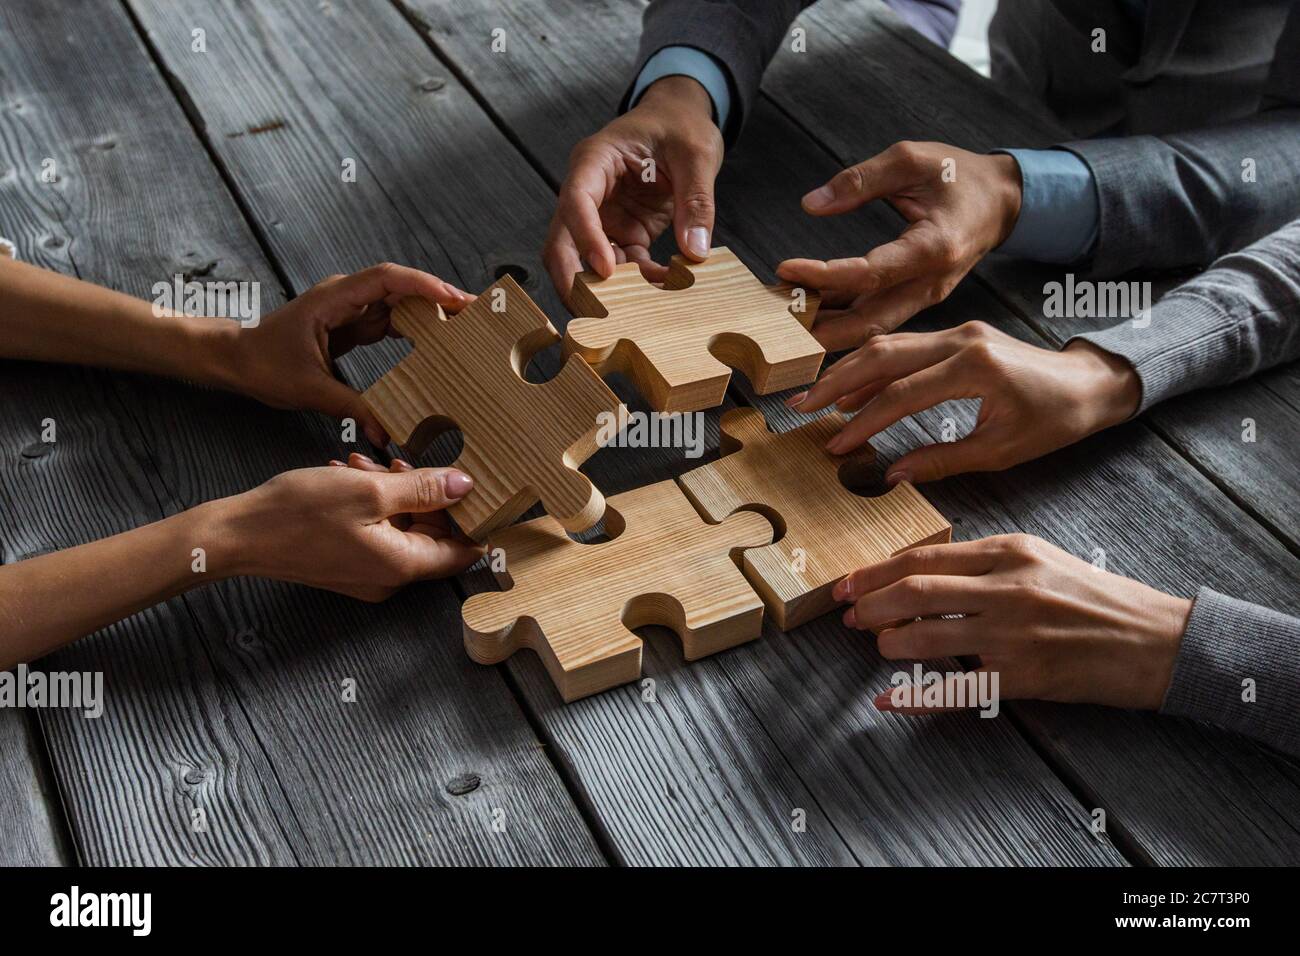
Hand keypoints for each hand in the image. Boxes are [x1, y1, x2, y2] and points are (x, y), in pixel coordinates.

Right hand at [215, 454, 481, 600]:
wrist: (236, 535)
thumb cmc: (298, 513)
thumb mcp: (369, 490)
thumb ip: (422, 489)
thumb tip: (465, 486)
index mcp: (402, 566)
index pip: (461, 552)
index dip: (471, 519)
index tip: (472, 487)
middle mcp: (388, 579)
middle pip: (429, 535)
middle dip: (420, 493)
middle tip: (398, 461)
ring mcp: (365, 574)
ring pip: (398, 527)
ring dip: (389, 491)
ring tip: (361, 464)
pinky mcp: (345, 563)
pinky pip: (373, 532)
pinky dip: (368, 503)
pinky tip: (346, 475)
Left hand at [218, 263, 471, 445]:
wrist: (236, 360)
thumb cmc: (263, 365)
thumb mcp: (309, 389)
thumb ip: (351, 407)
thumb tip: (385, 430)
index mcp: (335, 299)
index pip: (388, 280)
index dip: (425, 286)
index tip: (455, 298)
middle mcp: (347, 297)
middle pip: (403, 287)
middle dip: (440, 297)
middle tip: (477, 312)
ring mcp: (351, 309)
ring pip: (401, 303)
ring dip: (432, 313)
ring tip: (466, 326)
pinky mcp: (352, 325)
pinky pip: (391, 321)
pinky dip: (416, 330)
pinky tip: (438, 342)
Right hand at [544, 75, 723, 297]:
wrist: (682, 121)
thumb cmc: (680, 125)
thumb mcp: (697, 153)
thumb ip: (697, 199)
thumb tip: (695, 250)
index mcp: (595, 160)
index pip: (575, 201)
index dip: (585, 237)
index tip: (606, 269)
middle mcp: (590, 191)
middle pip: (563, 240)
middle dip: (573, 279)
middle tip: (592, 313)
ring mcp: (604, 216)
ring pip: (588, 261)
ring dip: (609, 288)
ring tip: (635, 310)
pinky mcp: (623, 232)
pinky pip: (623, 265)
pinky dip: (639, 282)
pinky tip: (662, 289)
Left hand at [776, 142, 1022, 349]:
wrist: (1002, 201)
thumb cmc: (960, 175)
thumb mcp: (912, 159)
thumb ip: (860, 180)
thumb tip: (812, 204)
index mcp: (935, 247)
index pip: (870, 273)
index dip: (825, 275)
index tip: (786, 268)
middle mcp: (931, 283)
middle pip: (869, 321)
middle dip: (820, 326)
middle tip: (776, 316)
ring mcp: (925, 297)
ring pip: (871, 328)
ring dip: (826, 329)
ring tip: (785, 316)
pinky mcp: (917, 300)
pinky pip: (876, 318)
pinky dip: (841, 319)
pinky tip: (809, 310)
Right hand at [787, 321, 1139, 483]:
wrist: (1089, 381)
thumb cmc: (1054, 420)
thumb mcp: (1000, 451)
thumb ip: (941, 460)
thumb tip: (891, 475)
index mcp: (974, 368)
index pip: (900, 396)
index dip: (862, 423)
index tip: (835, 447)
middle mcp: (961, 340)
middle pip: (883, 357)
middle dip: (836, 383)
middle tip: (800, 405)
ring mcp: (958, 332)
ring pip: (889, 346)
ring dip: (848, 370)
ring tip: (814, 396)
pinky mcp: (958, 335)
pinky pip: (905, 347)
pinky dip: (873, 365)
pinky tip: (850, 387)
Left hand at [834, 535, 1191, 711]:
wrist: (1156, 640)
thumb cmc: (1096, 598)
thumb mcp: (1041, 558)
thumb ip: (985, 560)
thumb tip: (921, 570)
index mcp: (1010, 551)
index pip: (925, 557)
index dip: (877, 570)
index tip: (848, 581)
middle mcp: (1007, 588)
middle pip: (916, 592)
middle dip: (870, 603)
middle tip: (847, 613)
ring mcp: (1013, 634)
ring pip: (927, 636)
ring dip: (890, 642)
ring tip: (878, 644)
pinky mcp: (1022, 678)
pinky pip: (955, 688)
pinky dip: (916, 696)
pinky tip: (890, 699)